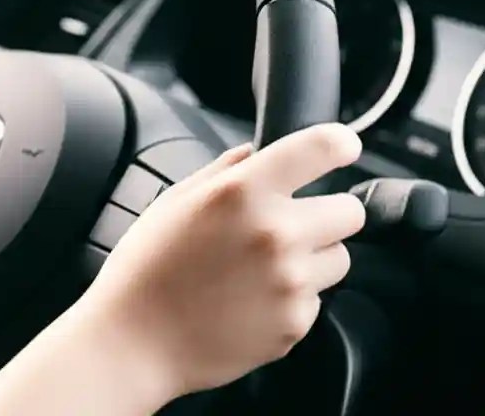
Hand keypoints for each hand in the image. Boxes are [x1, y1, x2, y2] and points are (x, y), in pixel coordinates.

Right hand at [73, 124, 364, 400]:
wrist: (133, 342)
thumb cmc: (146, 269)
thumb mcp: (175, 202)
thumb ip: (224, 170)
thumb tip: (256, 152)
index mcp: (243, 192)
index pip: (322, 148)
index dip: (340, 143)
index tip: (343, 147)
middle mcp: (275, 233)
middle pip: (350, 212)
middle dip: (327, 215)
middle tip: (294, 226)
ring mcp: (290, 283)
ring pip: (339, 259)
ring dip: (314, 260)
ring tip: (264, 270)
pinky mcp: (295, 324)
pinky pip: (316, 301)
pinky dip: (293, 300)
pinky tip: (251, 302)